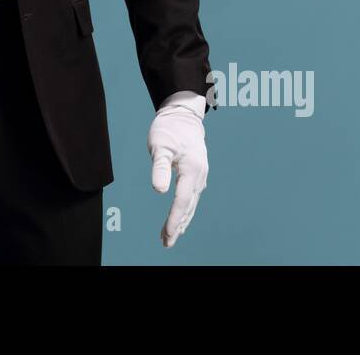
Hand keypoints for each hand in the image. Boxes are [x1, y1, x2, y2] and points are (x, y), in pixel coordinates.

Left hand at [147, 91, 208, 247]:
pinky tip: (180, 219)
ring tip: (170, 237)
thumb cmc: (169, 129)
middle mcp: (199, 176)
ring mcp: (200, 176)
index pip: (182, 201)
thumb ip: (160, 168)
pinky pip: (191, 197)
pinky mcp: (196, 174)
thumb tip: (159, 191)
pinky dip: (185, 210)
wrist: (183, 115)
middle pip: (188, 207)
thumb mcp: (160, 146)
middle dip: (177, 226)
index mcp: (192, 170)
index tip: (166, 234)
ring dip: (181, 221)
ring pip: (191, 204)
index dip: (174, 219)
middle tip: (166, 243)